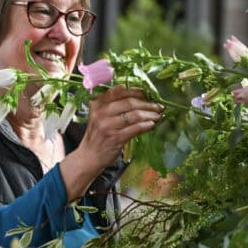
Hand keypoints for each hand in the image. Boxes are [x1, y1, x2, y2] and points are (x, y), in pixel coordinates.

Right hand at [59, 86, 162, 200]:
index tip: (148, 94)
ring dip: (150, 115)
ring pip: (135, 115)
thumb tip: (139, 98)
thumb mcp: (99, 115)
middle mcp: (101, 112)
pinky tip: (152, 125)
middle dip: (147, 104)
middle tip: (158, 106)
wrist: (89, 156)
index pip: (120, 91)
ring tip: (158, 116)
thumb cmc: (97, 135)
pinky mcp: (115, 138)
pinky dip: (146, 126)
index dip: (137, 91)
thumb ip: (113, 105)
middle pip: (130, 102)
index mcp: (98, 103)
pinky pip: (136, 129)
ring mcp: (108, 125)